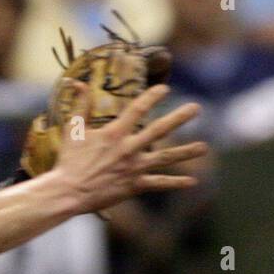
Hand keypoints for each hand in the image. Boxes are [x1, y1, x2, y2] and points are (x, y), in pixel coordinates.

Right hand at [51, 83, 207, 214]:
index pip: (138, 108)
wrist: (69, 191)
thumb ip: (80, 105)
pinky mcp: (135, 186)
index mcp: (115, 133)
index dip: (152, 97)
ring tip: (204, 147)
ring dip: (186, 152)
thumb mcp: (72, 129)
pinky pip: (159, 183)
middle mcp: (129, 148)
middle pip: (160, 130)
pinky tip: (193, 182)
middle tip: (196, 108)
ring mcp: (134, 168)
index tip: (165, 89)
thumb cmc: (69, 160)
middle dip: (179, 117)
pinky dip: (176, 183)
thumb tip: (77, 82)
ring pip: (166, 158)